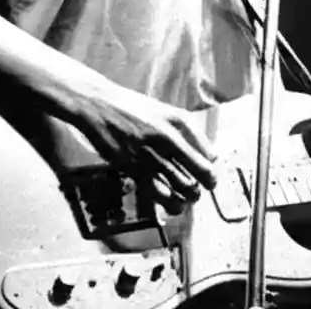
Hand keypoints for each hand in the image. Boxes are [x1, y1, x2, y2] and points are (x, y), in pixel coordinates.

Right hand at [71, 84, 218, 214]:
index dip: (212, 167)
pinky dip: (169, 201)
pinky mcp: (131, 166)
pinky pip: (156, 190)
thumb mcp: (166, 112)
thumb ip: (190, 132)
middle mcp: (166, 136)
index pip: (207, 151)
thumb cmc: (134, 109)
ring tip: (190, 198)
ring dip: (189, 196)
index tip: (211, 174)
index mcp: (178, 121)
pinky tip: (173, 204)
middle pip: (198, 169)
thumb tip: (212, 155)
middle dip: (206, 183)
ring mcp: (148, 152)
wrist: (98, 106)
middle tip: (205, 188)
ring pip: (179, 183)